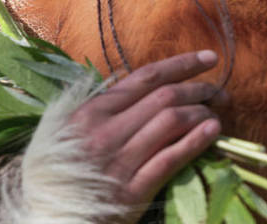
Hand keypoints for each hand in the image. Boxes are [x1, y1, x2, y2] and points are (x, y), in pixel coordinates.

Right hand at [67, 49, 229, 223]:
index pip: (146, 77)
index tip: (209, 58)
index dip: (182, 64)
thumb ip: (102, 106)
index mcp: (91, 112)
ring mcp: (119, 161)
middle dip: (200, 88)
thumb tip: (142, 85)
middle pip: (166, 96)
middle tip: (220, 92)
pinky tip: (213, 132)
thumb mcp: (66, 130)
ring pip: (172, 122)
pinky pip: (170, 159)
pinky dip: (196, 141)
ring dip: (201, 113)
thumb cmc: (58, 172)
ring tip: (217, 113)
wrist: (46, 218)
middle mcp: (105, 132)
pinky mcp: (131, 192)